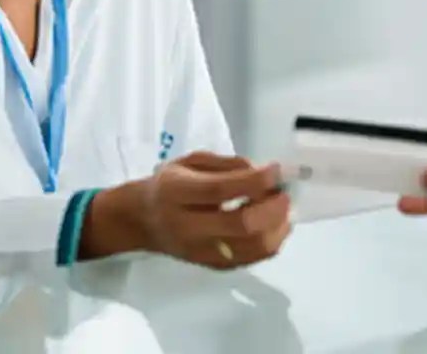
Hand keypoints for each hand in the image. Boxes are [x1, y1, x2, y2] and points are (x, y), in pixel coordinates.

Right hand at [81, 151, 291, 268]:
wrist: (141, 221)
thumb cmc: (168, 185)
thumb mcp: (190, 162)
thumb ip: (226, 165)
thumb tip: (264, 173)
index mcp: (176, 192)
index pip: (220, 190)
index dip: (254, 181)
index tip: (276, 170)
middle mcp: (187, 225)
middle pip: (240, 224)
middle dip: (272, 208)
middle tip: (285, 194)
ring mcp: (200, 251)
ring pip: (251, 247)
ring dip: (277, 227)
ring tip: (283, 209)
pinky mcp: (212, 265)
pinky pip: (250, 259)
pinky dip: (271, 242)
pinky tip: (275, 226)